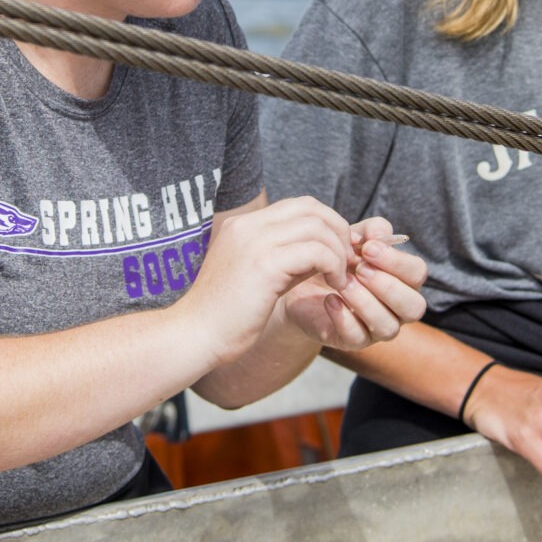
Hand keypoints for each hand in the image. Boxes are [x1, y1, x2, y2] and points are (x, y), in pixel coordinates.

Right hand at [177, 196, 353, 365]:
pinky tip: (335, 286)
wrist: (194, 336)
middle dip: (338, 231)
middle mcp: (247, 226)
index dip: (326, 223)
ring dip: (339, 251)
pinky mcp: (264, 264)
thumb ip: (286, 258)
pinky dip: (334, 265)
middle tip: (347, 262)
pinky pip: (315, 251)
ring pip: (316, 226)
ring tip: (341, 278)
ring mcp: (254, 241)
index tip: (337, 252)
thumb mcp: (257, 277)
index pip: (298, 205)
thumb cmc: (225, 316)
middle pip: (310, 207)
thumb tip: (324, 251)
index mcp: (242, 225)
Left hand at [284, 217, 427, 350]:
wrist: (303, 282)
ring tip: (342, 284)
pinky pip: (357, 337)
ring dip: (366, 302)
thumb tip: (380, 234)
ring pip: (388, 327)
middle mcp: (397, 309)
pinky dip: (344, 318)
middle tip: (359, 269)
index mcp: (403, 280)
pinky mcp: (353, 341)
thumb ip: (371, 231)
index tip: (368, 248)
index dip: (397, 261)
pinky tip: (330, 300)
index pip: (417, 273)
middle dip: (387, 286)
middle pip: (414, 307)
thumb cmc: (338, 260)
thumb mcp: (353, 238)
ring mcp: (377, 329)